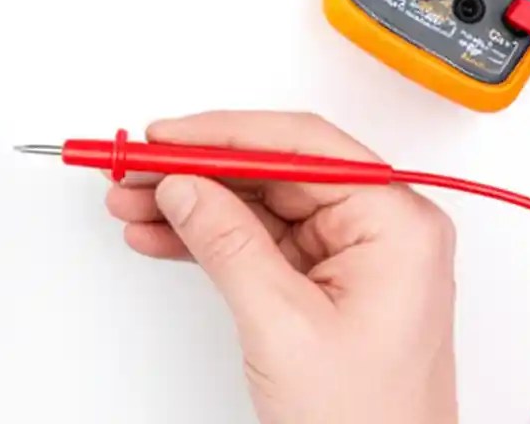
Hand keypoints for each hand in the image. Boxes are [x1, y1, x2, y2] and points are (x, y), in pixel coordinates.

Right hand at [106, 112, 457, 423]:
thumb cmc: (368, 422)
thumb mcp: (283, 327)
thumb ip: (228, 244)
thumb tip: (184, 186)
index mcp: (396, 224)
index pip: (301, 147)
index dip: (224, 135)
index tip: (166, 139)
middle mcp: (381, 228)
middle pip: (274, 170)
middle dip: (198, 171)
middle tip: (135, 169)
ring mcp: (354, 256)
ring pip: (259, 205)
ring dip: (193, 204)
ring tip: (132, 204)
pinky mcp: (328, 283)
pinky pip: (259, 241)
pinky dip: (208, 238)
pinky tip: (162, 235)